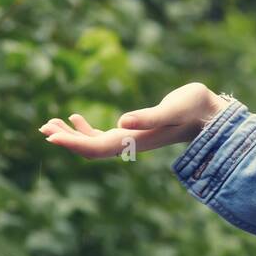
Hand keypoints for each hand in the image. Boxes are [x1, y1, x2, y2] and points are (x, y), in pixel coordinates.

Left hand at [39, 82, 225, 159]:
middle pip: (91, 148)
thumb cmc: (196, 108)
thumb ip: (149, 116)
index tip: (51, 136)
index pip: (98, 146)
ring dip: (71, 135)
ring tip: (48, 125)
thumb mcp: (174, 107)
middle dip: (66, 139)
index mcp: (137, 140)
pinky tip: (75, 117)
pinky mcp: (135, 131)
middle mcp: (131, 143)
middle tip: (43, 128)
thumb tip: (121, 121)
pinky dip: (86, 129)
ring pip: (94, 143)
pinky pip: (103, 135)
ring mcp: (132, 139)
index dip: (73, 142)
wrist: (212, 116)